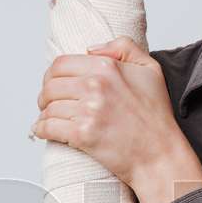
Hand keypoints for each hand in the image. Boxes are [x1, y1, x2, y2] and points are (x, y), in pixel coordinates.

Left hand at [32, 36, 201, 202]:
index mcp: (107, 67)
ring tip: (49, 118)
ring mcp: (87, 111)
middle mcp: (95, 86)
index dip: (52, 75)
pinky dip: (41, 129)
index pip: (61, 64)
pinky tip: (43, 130)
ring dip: (44, 114)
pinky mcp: (82, 135)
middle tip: (48, 103)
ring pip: (49, 107)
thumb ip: (124, 47)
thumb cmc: (156, 117)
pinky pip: (48, 127)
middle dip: (45, 95)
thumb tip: (91, 49)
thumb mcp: (150, 69)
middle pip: (50, 85)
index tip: (53, 84)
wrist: (160, 155)